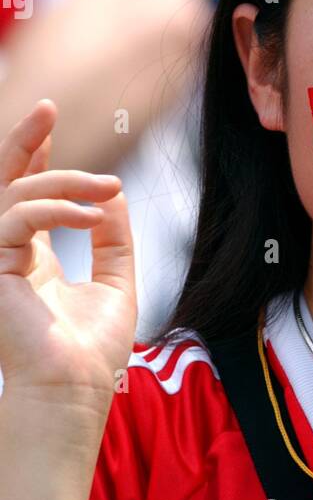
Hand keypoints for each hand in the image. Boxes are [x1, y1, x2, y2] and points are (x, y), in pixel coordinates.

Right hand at [0, 100, 136, 407]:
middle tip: (48, 107)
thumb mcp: (116, 283)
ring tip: (108, 187)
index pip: (27, 198)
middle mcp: (8, 256)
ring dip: (64, 181)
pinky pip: (16, 218)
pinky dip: (56, 209)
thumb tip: (116, 194)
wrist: (73, 392)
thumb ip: (114, 238)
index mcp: (31, 260)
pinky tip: (92, 214)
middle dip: (23, 142)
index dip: (37, 159)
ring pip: (15, 196)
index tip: (52, 124)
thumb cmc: (91, 353)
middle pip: (5, 185)